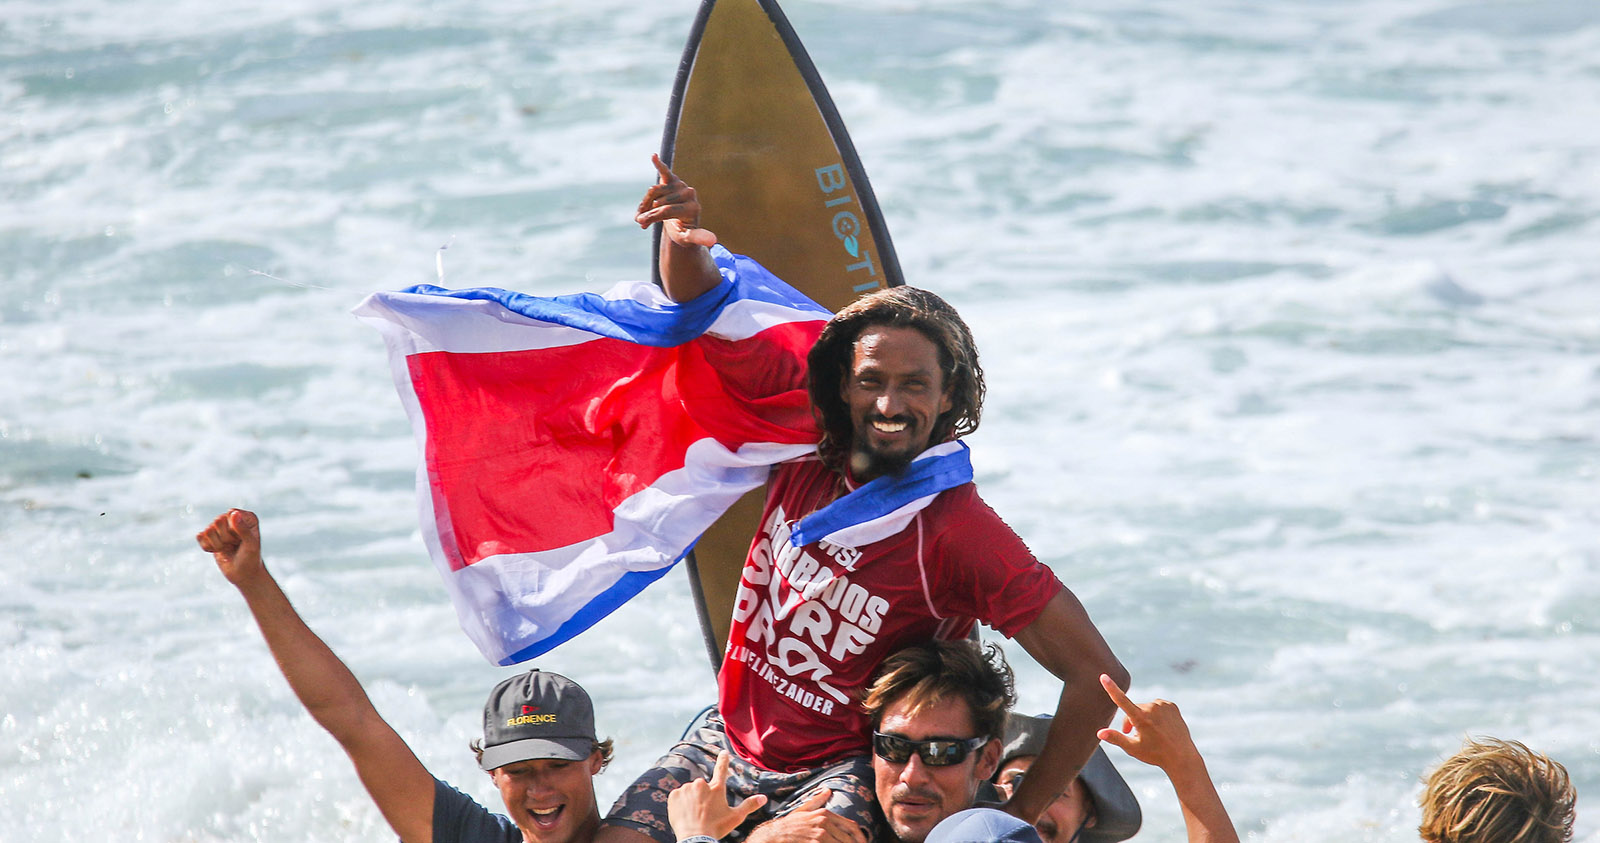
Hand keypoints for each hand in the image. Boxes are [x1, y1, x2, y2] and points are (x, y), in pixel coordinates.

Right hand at [196, 508, 264, 585]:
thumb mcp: (251, 544)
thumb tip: (233, 513)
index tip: (242, 539)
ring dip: (218, 544)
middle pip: (218, 520)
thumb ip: (243, 529)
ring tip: (228, 548)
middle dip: (225, 538)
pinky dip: (209, 547)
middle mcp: (233, 518)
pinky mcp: (209, 536)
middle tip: (235, 544)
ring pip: (208, 530)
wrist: (243, 574)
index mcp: (247, 517)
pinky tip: (219, 550)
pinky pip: (200, 537)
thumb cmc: (251, 558)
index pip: (231, 514)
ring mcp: (220, 527)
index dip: (234, 530)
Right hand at [636, 154, 717, 248]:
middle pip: (659, 201)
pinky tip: (653, 156)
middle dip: (647, 212)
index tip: (642, 225)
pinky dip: (659, 163)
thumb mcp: (688, 238)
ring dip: (645, 203)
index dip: (652, 217)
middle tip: (641, 223)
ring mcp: (681, 185)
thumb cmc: (683, 232)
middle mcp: (689, 194)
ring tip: (641, 215)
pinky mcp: (673, 179)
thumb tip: (713, 241)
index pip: (666, 210)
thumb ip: (698, 238)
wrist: (680, 222)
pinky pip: (665, 171)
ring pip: (655, 191)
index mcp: (693, 208)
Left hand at [668, 751, 766, 839]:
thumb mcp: (736, 817)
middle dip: (703, 797)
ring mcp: (686, 789)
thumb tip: (764, 798)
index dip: (723, 760)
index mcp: (716, 788)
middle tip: (704, 812)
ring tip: (694, 815)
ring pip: (689, 792)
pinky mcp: (674, 795)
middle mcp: (701, 784)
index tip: (723, 752)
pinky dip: (680, 804)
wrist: (695, 838)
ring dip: (691, 800)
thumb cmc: (716, 828)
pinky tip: (684, 814)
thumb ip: (749, 805)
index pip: (721, 769)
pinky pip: (677, 797)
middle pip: (702, 788)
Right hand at [747, 788, 865, 842]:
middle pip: (849, 839)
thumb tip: (828, 790)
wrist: (773, 836)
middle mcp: (825, 822)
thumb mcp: (803, 810)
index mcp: (825, 814)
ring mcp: (821, 835)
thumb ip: (817, 801)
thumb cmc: (789, 825)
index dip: (861, 838)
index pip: (852, 827)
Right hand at [1095, 674, 1203, 777]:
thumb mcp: (1132, 748)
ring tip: (1151, 733)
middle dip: (1131, 720)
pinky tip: (1160, 726)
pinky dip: (1156, 714)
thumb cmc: (1155, 754)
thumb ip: (1115, 738)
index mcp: (1140, 718)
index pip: (1121, 700)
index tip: (1104, 676)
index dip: (1111, 688)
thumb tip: (1099, 733)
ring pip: (1145, 708)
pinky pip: (1157, 706)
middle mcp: (1152, 708)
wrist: (1182, 757)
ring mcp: (1163, 705)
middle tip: (1134, 736)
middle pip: (1133, 709)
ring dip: (1144, 717)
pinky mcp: (1172, 705)